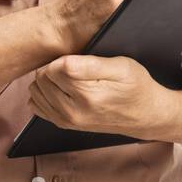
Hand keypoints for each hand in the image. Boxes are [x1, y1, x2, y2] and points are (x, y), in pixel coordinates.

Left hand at [27, 54, 175, 138]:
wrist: (145, 115)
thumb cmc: (136, 86)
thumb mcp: (122, 67)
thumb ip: (91, 64)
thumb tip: (63, 63)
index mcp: (88, 94)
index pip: (53, 67)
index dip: (63, 57)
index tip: (79, 58)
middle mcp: (73, 111)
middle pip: (42, 78)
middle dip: (53, 67)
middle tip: (74, 65)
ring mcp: (67, 121)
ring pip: (36, 90)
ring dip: (47, 80)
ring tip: (67, 76)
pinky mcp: (64, 124)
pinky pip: (37, 105)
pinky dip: (44, 94)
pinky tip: (60, 88)